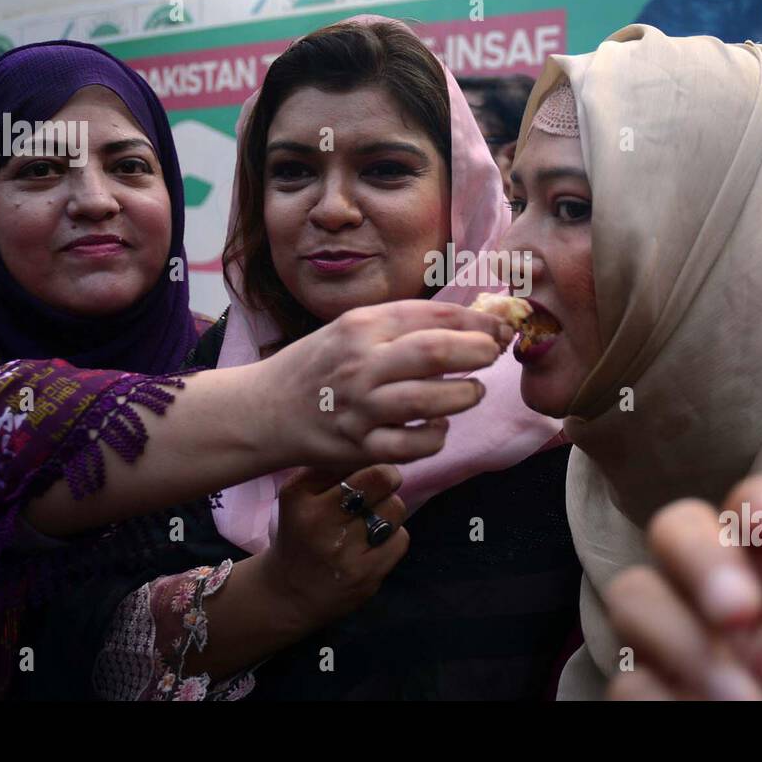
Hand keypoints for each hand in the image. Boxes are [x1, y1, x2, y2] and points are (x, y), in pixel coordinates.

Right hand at [256, 299, 512, 470]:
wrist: (263, 411)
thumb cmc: (316, 366)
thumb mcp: (350, 329)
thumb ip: (400, 325)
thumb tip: (467, 322)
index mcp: (361, 326)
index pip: (431, 315)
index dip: (475, 321)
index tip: (498, 327)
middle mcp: (361, 364)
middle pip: (436, 352)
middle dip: (479, 351)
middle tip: (494, 354)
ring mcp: (361, 408)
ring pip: (431, 401)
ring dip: (465, 395)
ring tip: (472, 391)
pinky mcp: (360, 447)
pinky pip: (414, 445)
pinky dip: (436, 436)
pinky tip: (437, 426)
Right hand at [257, 464, 409, 637]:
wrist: (288, 592)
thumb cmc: (302, 532)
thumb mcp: (299, 494)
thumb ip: (332, 468)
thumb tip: (376, 447)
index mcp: (298, 494)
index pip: (351, 459)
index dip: (367, 460)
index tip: (364, 470)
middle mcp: (317, 521)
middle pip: (380, 478)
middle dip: (388, 478)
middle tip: (381, 486)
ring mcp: (342, 551)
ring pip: (396, 507)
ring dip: (390, 510)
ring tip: (370, 521)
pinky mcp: (364, 575)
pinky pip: (401, 539)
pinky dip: (393, 538)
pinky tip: (372, 546)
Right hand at [603, 474, 761, 699]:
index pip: (750, 519)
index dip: (753, 499)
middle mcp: (725, 631)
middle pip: (673, 531)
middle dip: (698, 553)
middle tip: (742, 612)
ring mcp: (679, 671)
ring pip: (632, 595)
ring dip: (684, 639)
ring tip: (744, 702)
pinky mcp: (650, 713)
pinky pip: (628, 681)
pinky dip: (667, 701)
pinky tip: (711, 724)